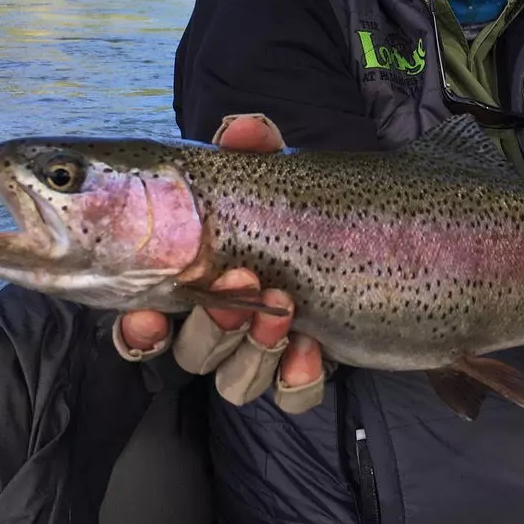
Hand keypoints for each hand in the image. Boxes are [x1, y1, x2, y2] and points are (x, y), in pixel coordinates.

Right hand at [114, 114, 326, 412]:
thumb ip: (255, 149)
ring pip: (234, 382)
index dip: (137, 331)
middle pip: (191, 352)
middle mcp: (224, 322)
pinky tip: (315, 349)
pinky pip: (292, 396)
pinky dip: (298, 378)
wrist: (386, 241)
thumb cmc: (307, 206)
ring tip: (284, 306)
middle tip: (240, 285)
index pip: (146, 319)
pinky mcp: (309, 367)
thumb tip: (241, 128)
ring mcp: (265, 349)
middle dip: (210, 326)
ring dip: (253, 349)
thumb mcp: (280, 172)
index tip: (146, 318)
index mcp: (197, 280)